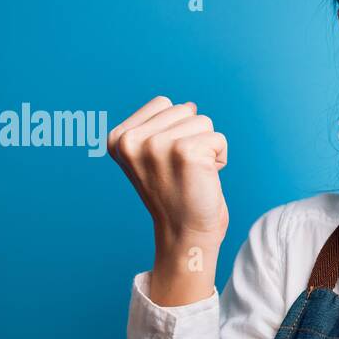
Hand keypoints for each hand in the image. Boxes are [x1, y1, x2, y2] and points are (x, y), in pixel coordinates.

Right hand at [107, 95, 229, 242]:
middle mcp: (132, 140)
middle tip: (182, 171)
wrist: (184, 234)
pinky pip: (219, 138)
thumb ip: (161, 127)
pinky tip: (204, 178)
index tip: (168, 162)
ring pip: (203, 121)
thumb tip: (190, 105)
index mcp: (118, 138)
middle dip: (192, 137)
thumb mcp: (152, 156)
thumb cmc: (175, 194)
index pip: (163, 104)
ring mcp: (157, 145)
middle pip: (184, 109)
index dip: (175, 131)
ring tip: (193, 174)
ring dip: (207, 148)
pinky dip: (220, 158)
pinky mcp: (185, 152)